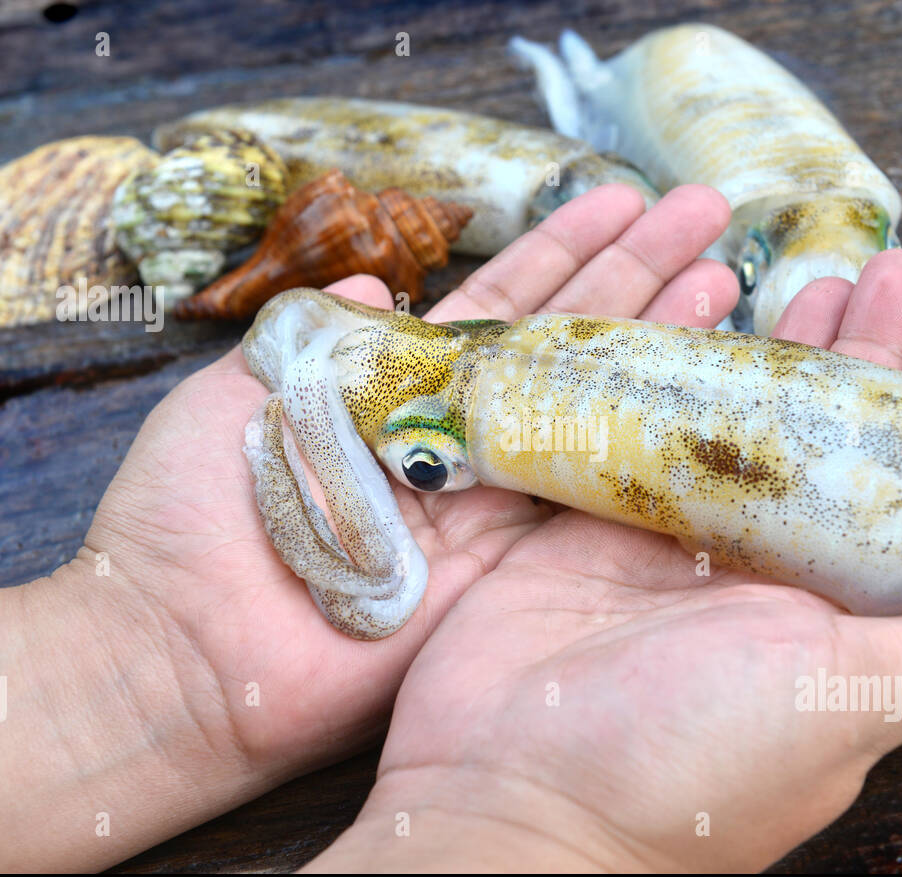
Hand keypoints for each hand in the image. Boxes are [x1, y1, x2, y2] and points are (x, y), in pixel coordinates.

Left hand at [79, 184, 738, 783]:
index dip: (563, 253)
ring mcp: (487, 508)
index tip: (621, 201)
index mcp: (394, 391)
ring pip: (589, 413)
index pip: (499, 308)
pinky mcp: (503, 574)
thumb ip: (317, 336)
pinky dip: (640, 453)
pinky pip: (581, 504)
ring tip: (725, 279)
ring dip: (657, 348)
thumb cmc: (184, 517)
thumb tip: (377, 285)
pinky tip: (696, 399)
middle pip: (564, 348)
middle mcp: (455, 442)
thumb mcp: (237, 392)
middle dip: (635, 278)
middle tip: (707, 220)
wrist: (176, 650)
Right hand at [310, 247, 901, 871]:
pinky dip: (659, 362)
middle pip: (817, 440)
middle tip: (888, 269)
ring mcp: (658, 546)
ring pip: (727, 420)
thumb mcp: (843, 705)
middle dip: (858, 352)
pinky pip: (628, 422)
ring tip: (808, 263)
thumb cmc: (688, 765)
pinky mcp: (577, 523)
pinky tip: (692, 300)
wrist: (510, 795)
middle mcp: (749, 576)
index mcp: (824, 614)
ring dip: (768, 343)